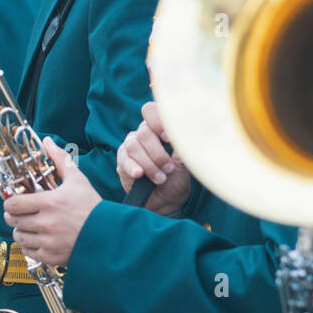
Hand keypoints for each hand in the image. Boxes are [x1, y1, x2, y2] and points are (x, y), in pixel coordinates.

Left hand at [2, 139, 100, 265]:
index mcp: (49, 202)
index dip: (9, 202)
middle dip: (13, 216)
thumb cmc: (92, 207)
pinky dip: (29, 246)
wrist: (108, 235)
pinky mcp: (50, 256)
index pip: (12, 204)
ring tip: (29, 226)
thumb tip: (47, 141)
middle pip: (12, 220)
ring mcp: (47, 241)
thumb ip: (60, 160)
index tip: (14, 202)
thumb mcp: (77, 180)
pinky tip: (37, 239)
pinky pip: (28, 251)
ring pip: (18, 236)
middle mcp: (45, 223)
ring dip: (20, 231)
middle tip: (19, 214)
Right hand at [117, 101, 189, 215]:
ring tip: (161, 179)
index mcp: (158, 128)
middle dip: (158, 153)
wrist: (167, 201)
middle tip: (169, 168)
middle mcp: (143, 134)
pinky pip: (124, 160)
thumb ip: (182, 143)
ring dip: (149, 164)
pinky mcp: (122, 162)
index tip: (168, 138)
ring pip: (134, 146)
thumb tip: (189, 127)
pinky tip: (140, 175)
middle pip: (144, 133)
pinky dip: (133, 167)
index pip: (151, 111)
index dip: (158, 121)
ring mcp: (130, 147)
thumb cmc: (177, 178)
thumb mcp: (184, 160)